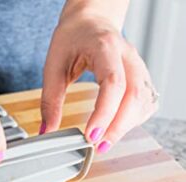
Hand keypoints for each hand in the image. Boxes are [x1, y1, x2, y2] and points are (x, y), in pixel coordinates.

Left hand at [40, 9, 158, 152]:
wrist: (89, 23)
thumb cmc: (72, 39)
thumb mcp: (54, 66)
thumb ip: (50, 100)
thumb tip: (47, 131)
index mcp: (105, 47)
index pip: (113, 83)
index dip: (104, 112)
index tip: (91, 135)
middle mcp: (127, 56)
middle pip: (134, 95)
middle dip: (118, 126)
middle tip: (99, 146)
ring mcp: (137, 66)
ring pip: (143, 100)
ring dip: (127, 125)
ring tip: (106, 141)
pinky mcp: (140, 76)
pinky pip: (146, 101)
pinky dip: (134, 119)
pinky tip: (119, 126)